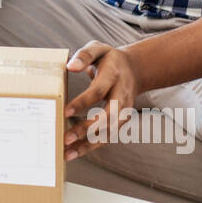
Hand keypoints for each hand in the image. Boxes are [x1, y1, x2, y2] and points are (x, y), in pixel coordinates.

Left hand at [62, 40, 142, 160]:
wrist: (135, 70)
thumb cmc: (109, 59)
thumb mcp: (98, 49)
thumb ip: (84, 55)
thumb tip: (69, 66)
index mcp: (114, 75)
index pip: (99, 91)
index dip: (83, 102)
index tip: (65, 112)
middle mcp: (122, 95)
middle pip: (108, 116)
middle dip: (87, 129)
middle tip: (66, 138)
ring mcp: (124, 111)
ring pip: (109, 131)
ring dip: (88, 144)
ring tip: (67, 153)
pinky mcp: (121, 121)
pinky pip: (107, 137)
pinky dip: (91, 146)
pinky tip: (74, 153)